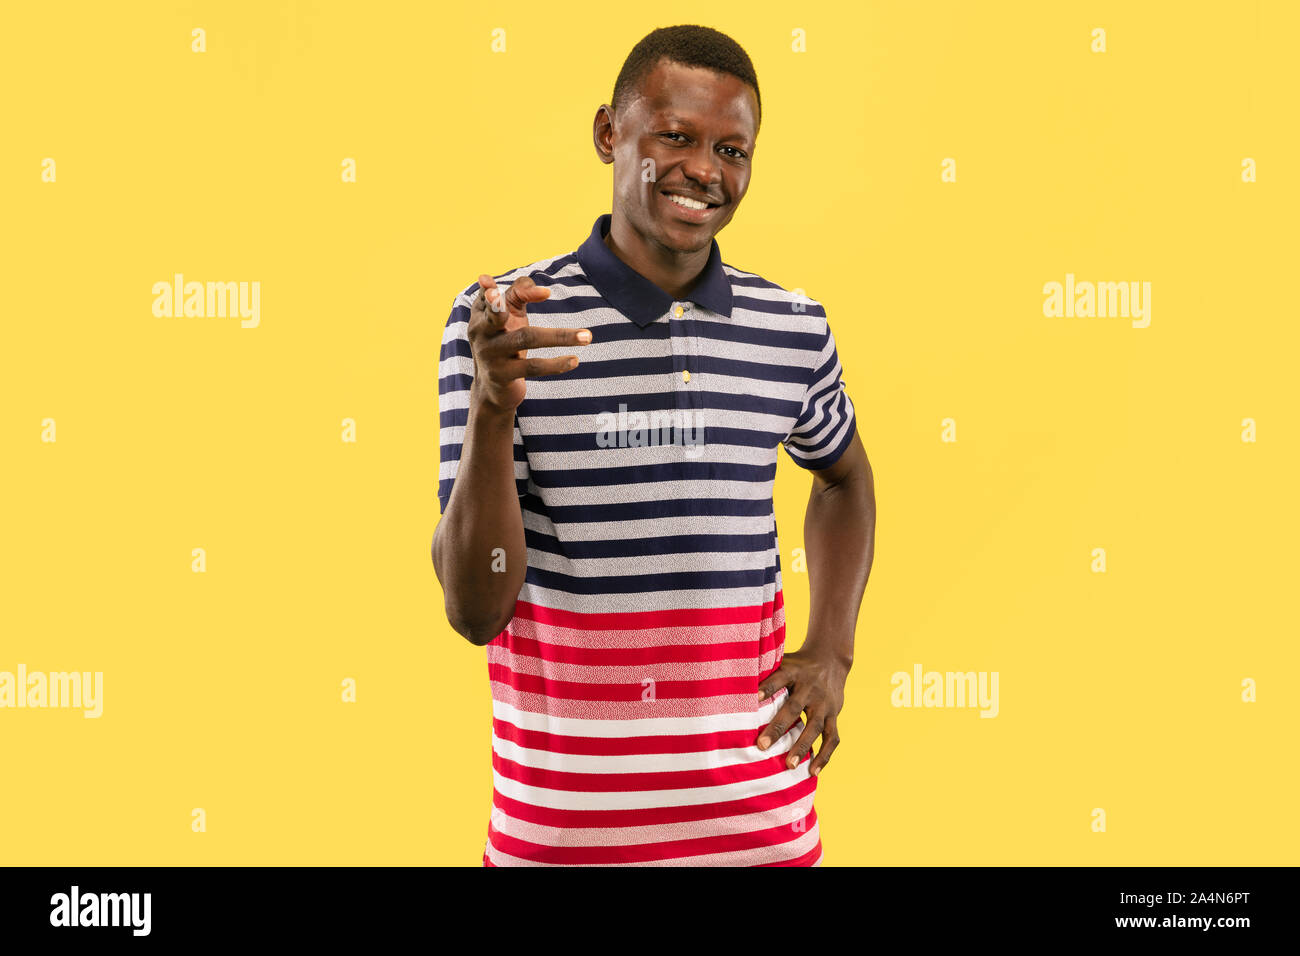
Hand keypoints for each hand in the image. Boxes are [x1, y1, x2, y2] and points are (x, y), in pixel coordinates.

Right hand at [468, 273, 590, 410]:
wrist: (491, 388)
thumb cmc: (504, 341)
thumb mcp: (509, 314)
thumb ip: (521, 292)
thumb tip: (544, 291)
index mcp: (481, 313)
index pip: (489, 295)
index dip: (494, 289)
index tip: (500, 286)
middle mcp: (480, 333)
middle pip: (496, 315)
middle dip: (499, 306)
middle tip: (505, 299)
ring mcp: (490, 355)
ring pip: (526, 338)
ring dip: (560, 336)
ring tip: (587, 336)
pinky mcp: (502, 375)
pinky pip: (533, 367)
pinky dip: (556, 364)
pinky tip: (575, 360)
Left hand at [755, 647, 848, 775]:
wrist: (831, 658)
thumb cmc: (797, 665)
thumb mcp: (783, 662)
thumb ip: (764, 674)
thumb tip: (732, 685)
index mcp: (793, 672)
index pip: (778, 679)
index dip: (767, 687)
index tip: (754, 697)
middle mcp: (810, 688)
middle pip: (793, 708)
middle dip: (778, 728)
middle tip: (762, 746)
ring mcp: (824, 703)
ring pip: (815, 727)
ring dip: (802, 747)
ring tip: (789, 765)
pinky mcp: (834, 715)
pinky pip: (831, 738)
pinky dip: (824, 756)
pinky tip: (812, 771)